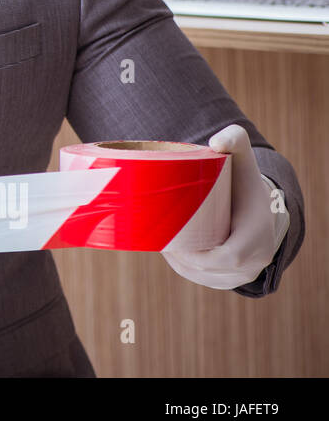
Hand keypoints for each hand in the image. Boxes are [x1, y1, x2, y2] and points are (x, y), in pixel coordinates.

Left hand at [161, 124, 288, 288]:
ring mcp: (245, 273)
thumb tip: (216, 141)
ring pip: (206, 276)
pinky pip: (208, 279)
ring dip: (183, 265)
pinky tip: (175, 259)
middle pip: (210, 269)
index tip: (174, 242)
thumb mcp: (242, 160)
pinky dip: (189, 271)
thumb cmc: (243, 181)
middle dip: (183, 259)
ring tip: (164, 246)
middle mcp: (256, 261)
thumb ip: (234, 140)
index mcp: (258, 236)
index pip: (228, 257)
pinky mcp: (234, 279)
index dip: (199, 256)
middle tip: (160, 239)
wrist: (260, 206)